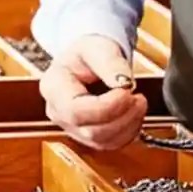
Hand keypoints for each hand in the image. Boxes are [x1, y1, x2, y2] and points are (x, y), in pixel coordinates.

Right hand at [40, 35, 148, 149]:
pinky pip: (111, 144)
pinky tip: (134, 113)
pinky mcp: (88, 136)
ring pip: (103, 142)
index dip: (107, 107)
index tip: (127, 90)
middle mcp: (58, 112)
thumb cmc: (89, 52)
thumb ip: (110, 63)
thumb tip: (124, 83)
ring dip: (129, 125)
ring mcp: (72, 127)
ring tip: (138, 101)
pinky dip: (129, 131)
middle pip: (91, 131)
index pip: (76, 111)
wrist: (90, 59)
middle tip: (138, 96)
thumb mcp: (98, 47)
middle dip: (122, 117)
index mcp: (54, 87)